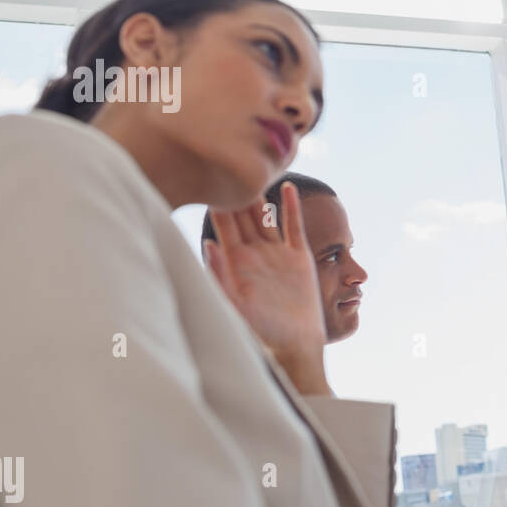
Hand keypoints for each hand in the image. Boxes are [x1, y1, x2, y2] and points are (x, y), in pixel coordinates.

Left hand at [204, 182, 329, 394]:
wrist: (294, 347)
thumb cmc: (260, 332)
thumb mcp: (234, 305)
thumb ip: (220, 276)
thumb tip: (207, 244)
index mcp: (235, 262)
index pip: (222, 225)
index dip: (217, 202)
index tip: (207, 175)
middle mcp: (253, 255)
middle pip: (242, 215)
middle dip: (235, 191)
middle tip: (228, 159)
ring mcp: (276, 255)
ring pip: (265, 217)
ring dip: (259, 195)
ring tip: (255, 167)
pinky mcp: (298, 259)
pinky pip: (294, 228)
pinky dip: (291, 208)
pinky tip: (287, 188)